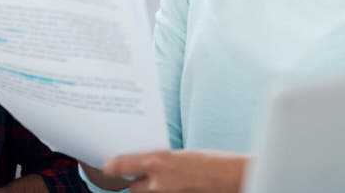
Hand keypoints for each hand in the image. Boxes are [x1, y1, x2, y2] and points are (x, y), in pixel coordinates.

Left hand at [102, 150, 247, 192]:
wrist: (237, 178)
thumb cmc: (215, 163)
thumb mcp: (183, 156)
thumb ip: (163, 161)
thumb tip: (149, 165)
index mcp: (158, 161)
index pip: (122, 165)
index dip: (112, 166)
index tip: (107, 166)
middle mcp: (159, 181)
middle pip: (134, 187)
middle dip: (139, 183)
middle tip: (146, 178)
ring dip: (151, 192)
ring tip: (166, 184)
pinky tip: (177, 189)